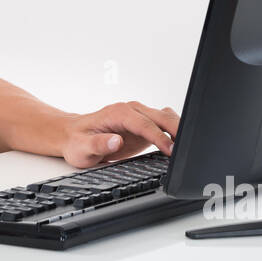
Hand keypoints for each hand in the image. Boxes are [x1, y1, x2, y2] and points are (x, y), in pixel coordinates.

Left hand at [61, 101, 178, 168]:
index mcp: (118, 113)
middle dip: (176, 131)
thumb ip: (98, 144)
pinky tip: (179, 144)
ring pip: (166, 117)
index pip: (144, 123)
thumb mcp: (82, 148)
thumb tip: (116, 141)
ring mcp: (139, 116)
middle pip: (161, 116)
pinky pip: (164, 123)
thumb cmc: (77, 141)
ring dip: (178, 129)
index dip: (159, 137)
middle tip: (186, 150)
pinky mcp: (144, 124)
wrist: (74, 135)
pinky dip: (174, 131)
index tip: (170, 150)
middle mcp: (131, 110)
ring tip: (187, 147)